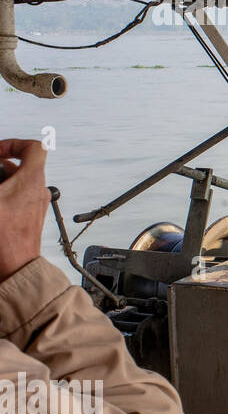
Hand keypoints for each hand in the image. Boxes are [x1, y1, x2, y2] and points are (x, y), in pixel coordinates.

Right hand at [0, 139, 50, 282]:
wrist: (14, 269)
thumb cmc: (3, 239)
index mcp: (32, 180)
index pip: (34, 148)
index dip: (13, 143)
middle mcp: (38, 191)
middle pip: (19, 166)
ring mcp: (34, 205)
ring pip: (15, 184)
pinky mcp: (27, 218)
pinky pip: (14, 199)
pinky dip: (1, 197)